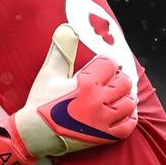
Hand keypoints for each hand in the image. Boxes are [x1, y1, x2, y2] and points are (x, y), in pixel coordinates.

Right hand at [0, 24, 136, 164]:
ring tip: (116, 94)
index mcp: (86, 83)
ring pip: (129, 102)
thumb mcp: (49, 72)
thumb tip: (67, 28)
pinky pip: (128, 125)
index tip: (101, 65)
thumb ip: (61, 49)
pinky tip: (123, 111)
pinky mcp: (105, 136)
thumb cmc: (41, 102)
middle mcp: (99, 101)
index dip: (106, 62)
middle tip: (108, 79)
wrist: (35, 133)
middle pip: (124, 82)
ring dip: (125, 96)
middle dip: (117, 78)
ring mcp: (104, 120)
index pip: (110, 64)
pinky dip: (130, 116)